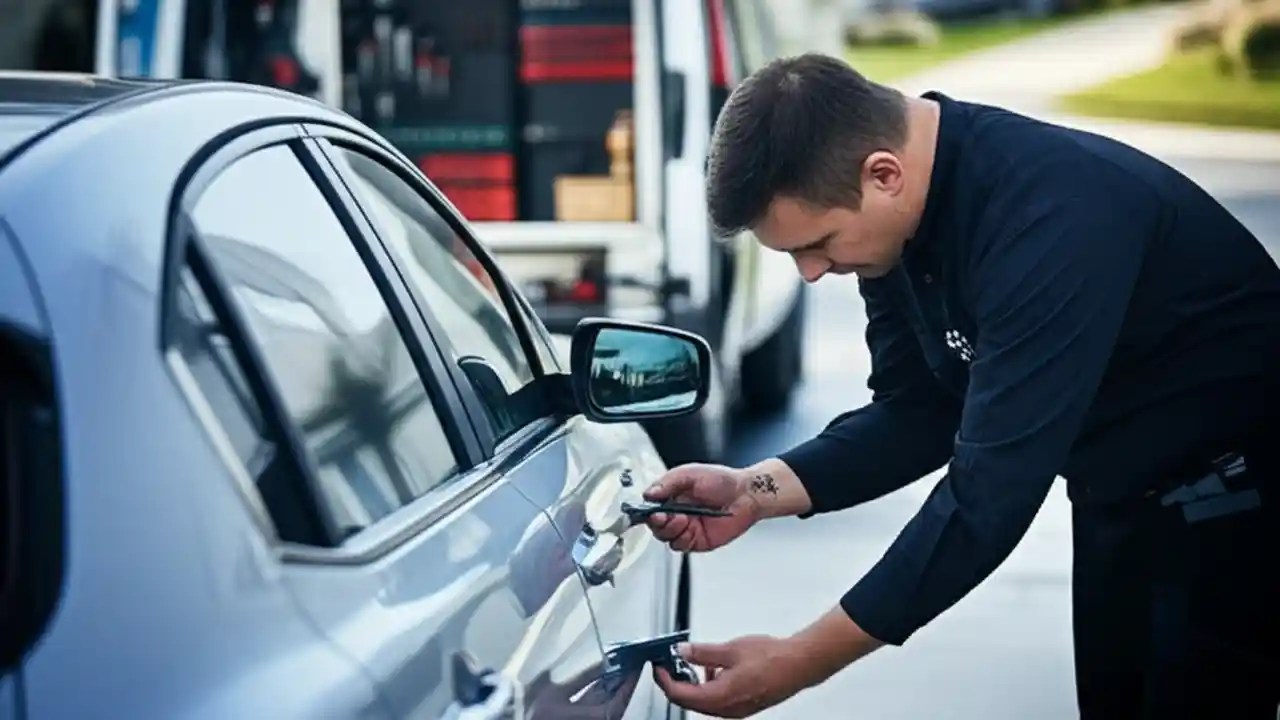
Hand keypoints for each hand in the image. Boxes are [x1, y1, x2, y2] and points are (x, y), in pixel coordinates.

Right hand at [642, 464, 758, 551]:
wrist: (746, 495)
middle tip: (664, 516)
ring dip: (669, 529)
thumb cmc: (722, 481)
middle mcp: (677, 513)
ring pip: (665, 536)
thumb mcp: (690, 474)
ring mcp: (686, 528)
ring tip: (681, 518)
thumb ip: (667, 482)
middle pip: (655, 524)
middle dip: (657, 522)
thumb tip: (649, 493)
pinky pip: (680, 545)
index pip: (651, 507)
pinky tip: (687, 527)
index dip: (647, 511)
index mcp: (672, 496)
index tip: (650, 510)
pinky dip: (680, 539)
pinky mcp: (696, 540)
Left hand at [654, 636, 816, 717]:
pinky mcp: (745, 706)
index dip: (664, 680)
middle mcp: (726, 710)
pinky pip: (719, 702)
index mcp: (719, 697)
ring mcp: (736, 710)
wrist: (799, 665)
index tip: (658, 667)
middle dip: (677, 683)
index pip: (680, 695)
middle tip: (670, 665)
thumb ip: (702, 652)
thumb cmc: (771, 659)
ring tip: (693, 663)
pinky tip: (716, 670)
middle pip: (690, 702)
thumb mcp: (730, 649)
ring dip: (694, 685)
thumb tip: (683, 652)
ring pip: (704, 703)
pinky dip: (710, 687)